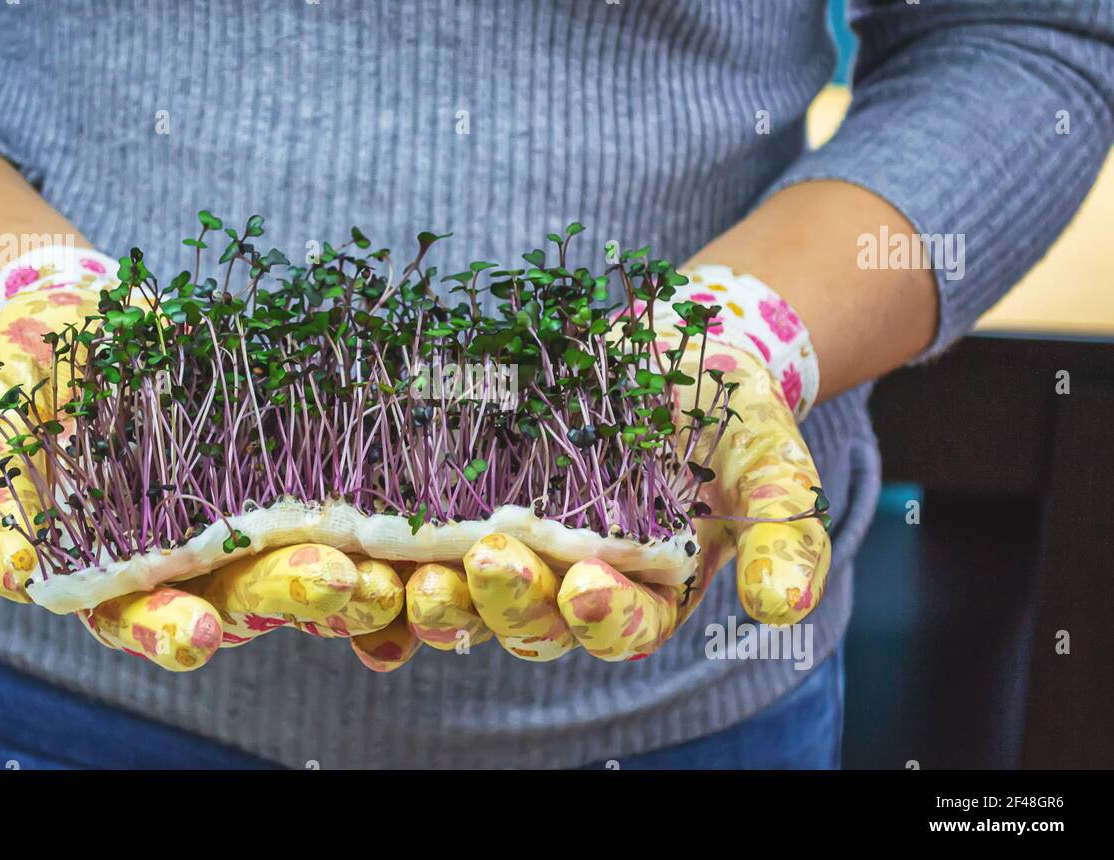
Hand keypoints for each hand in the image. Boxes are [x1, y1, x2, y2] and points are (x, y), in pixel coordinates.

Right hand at [0, 249, 411, 670]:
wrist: (68, 316)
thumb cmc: (16, 390)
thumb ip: (0, 513)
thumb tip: (13, 575)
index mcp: (116, 572)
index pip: (144, 619)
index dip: (167, 631)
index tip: (196, 636)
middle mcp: (189, 555)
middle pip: (245, 592)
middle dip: (289, 593)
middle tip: (335, 585)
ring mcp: (241, 507)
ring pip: (302, 549)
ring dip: (350, 565)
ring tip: (385, 568)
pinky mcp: (280, 455)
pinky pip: (330, 481)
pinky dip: (369, 496)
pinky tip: (409, 500)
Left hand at [398, 339, 829, 663]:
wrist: (667, 351)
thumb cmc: (724, 414)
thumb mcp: (768, 462)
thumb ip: (780, 531)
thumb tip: (784, 605)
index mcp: (645, 594)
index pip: (624, 627)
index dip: (605, 615)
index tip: (588, 581)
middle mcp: (569, 588)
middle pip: (530, 623)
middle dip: (505, 601)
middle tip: (485, 562)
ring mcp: (508, 551)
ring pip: (460, 599)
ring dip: (427, 597)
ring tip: (402, 573)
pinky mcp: (456, 510)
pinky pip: (410, 552)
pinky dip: (376, 567)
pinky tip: (345, 559)